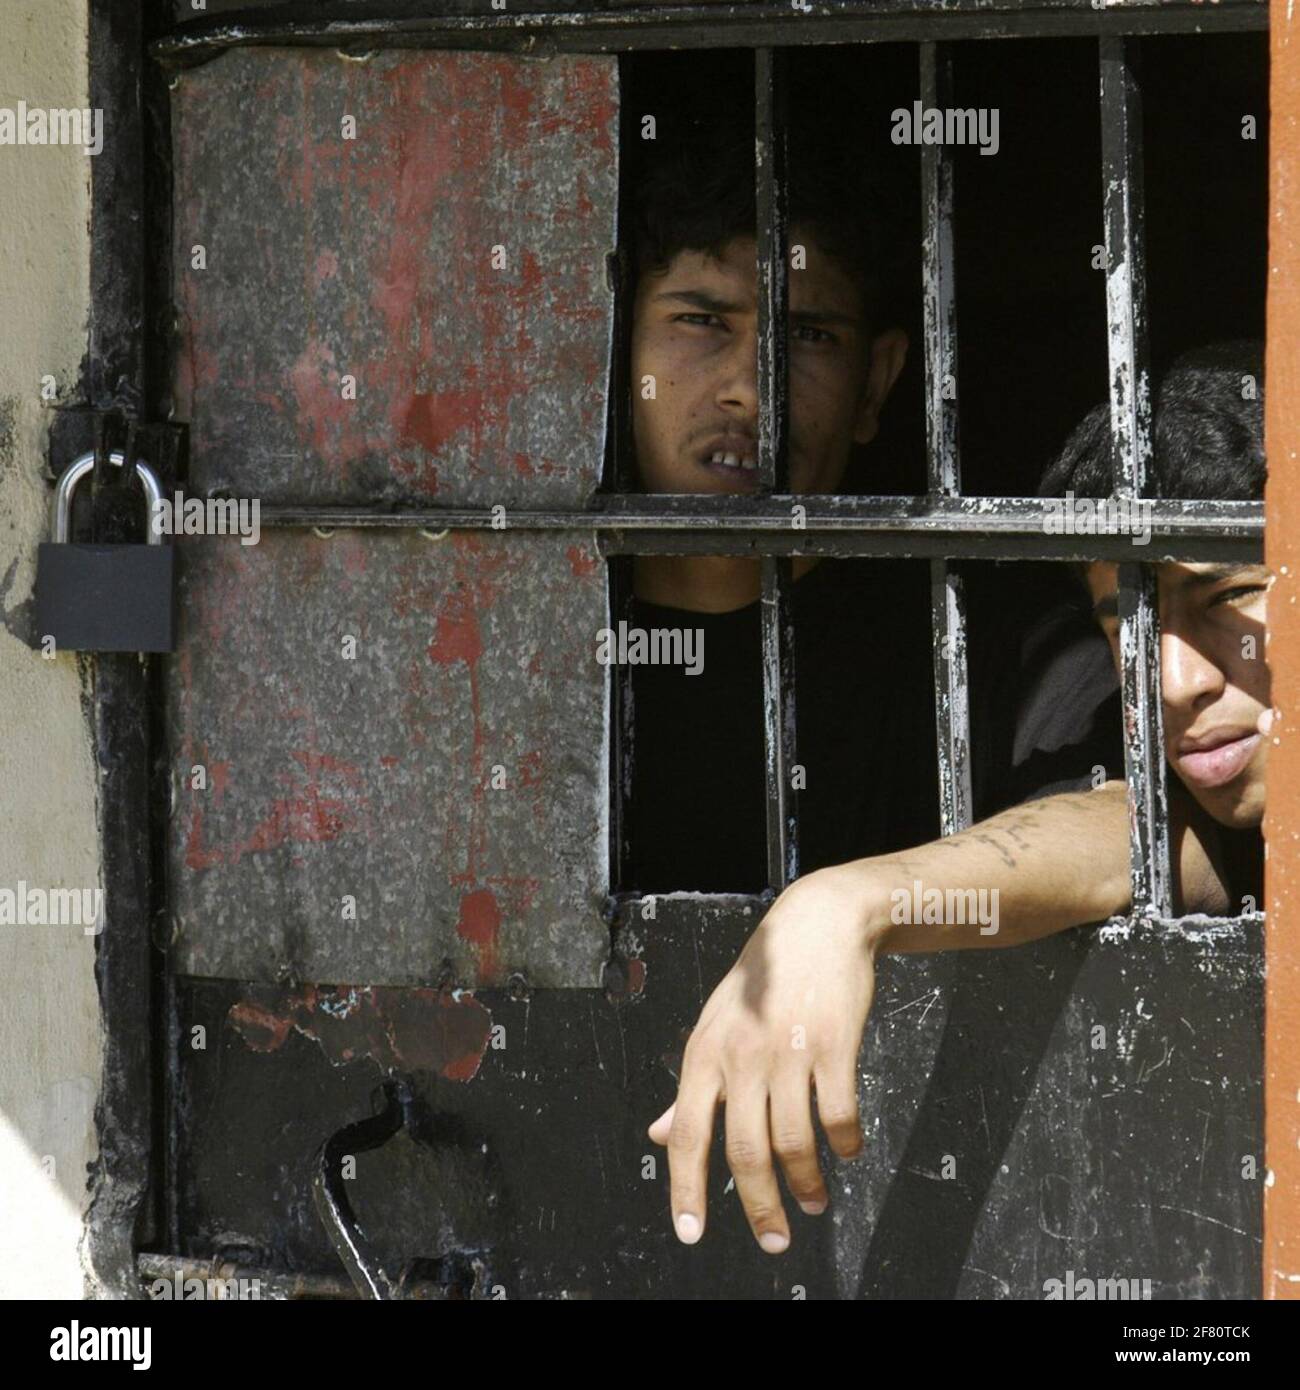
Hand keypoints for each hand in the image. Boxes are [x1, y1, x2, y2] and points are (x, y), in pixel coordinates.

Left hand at [647, 864, 886, 1252]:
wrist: (818, 925)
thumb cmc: (764, 980)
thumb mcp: (714, 1025)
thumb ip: (691, 1086)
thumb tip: (656, 1134)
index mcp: (703, 1053)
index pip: (684, 1133)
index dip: (685, 1189)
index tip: (690, 1233)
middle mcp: (740, 1056)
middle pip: (743, 1150)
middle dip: (759, 1206)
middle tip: (775, 1241)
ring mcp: (787, 1051)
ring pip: (793, 1141)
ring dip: (806, 1183)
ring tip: (814, 1201)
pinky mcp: (832, 1045)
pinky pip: (839, 1114)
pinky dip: (845, 1143)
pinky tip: (848, 1151)